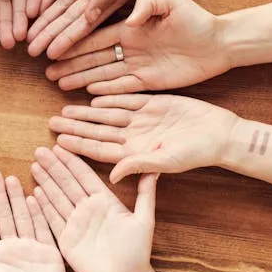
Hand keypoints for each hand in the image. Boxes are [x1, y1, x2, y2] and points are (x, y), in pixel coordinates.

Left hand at [27, 0, 179, 59]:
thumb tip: (90, 19)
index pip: (86, 24)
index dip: (68, 40)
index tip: (51, 54)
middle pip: (69, 17)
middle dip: (51, 34)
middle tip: (30, 51)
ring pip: (61, 3)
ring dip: (46, 19)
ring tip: (28, 35)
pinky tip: (33, 8)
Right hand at [31, 145, 158, 271]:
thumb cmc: (138, 252)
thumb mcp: (144, 219)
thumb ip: (146, 194)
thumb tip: (154, 169)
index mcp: (105, 201)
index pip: (85, 176)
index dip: (72, 161)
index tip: (60, 146)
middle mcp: (88, 209)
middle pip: (67, 183)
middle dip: (54, 166)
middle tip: (40, 150)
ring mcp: (76, 223)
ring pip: (57, 198)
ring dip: (46, 181)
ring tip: (35, 165)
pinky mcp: (66, 239)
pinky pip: (52, 219)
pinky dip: (43, 206)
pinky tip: (34, 192)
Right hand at [46, 0, 230, 93]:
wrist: (220, 42)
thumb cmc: (196, 17)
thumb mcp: (172, 1)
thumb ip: (149, 5)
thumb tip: (130, 19)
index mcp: (130, 27)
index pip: (96, 36)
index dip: (75, 42)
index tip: (55, 47)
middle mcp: (129, 47)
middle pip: (93, 57)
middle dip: (70, 63)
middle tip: (47, 70)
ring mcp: (138, 65)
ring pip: (103, 73)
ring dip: (81, 78)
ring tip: (59, 83)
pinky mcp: (149, 81)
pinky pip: (123, 87)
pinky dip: (105, 90)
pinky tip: (87, 93)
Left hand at [48, 94, 238, 182]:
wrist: (220, 133)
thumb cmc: (195, 153)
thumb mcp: (165, 161)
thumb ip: (137, 165)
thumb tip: (111, 176)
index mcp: (134, 152)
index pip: (99, 149)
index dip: (78, 144)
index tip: (58, 141)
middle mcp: (134, 136)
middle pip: (97, 130)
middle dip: (74, 126)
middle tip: (51, 121)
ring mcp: (142, 120)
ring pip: (107, 114)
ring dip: (86, 111)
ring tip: (65, 108)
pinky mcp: (152, 103)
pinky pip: (125, 98)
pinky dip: (108, 96)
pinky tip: (91, 95)